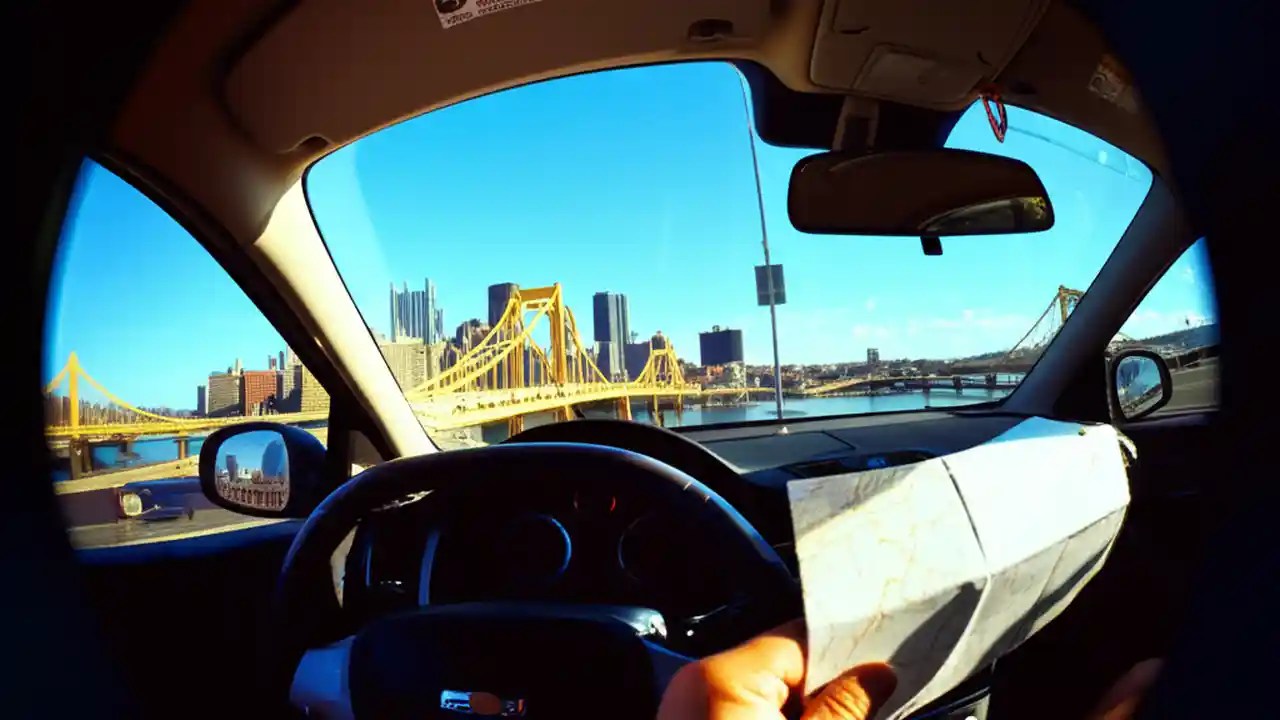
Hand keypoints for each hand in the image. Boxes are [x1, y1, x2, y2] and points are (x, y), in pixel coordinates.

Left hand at [656, 620, 895, 719]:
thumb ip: (843, 709)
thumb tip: (877, 674)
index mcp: (723, 675)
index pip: (799, 639)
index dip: (844, 654)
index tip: (880, 667)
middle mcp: (694, 682)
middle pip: (779, 665)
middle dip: (822, 687)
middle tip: (865, 700)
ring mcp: (682, 710)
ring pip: (759, 691)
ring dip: (795, 708)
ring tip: (840, 711)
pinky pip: (735, 709)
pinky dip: (766, 717)